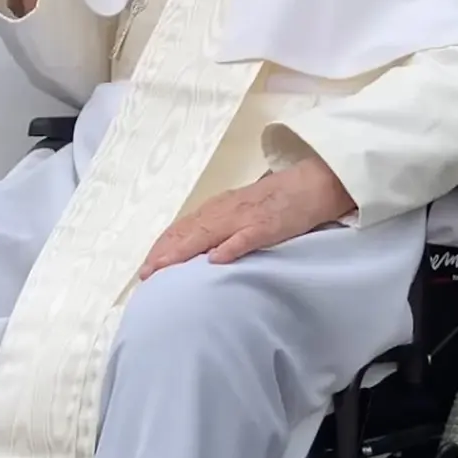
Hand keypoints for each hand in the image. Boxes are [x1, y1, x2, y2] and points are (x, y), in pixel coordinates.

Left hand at [140, 158, 354, 276]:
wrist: (312, 184)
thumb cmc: (277, 200)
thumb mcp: (242, 210)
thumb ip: (221, 227)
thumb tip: (200, 251)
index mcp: (219, 207)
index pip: (183, 227)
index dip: (163, 246)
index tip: (146, 267)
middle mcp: (226, 210)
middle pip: (189, 232)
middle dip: (165, 253)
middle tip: (145, 274)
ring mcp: (246, 217)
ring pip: (209, 234)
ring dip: (185, 250)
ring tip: (165, 267)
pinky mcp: (268, 225)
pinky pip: (246, 237)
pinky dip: (230, 247)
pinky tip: (216, 259)